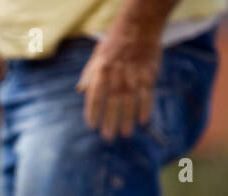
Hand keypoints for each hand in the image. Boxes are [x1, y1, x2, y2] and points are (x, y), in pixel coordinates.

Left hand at [75, 14, 163, 138]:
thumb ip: (88, 75)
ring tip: (124, 134)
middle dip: (110, 121)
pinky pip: (147, 94)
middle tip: (108, 137)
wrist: (139, 26)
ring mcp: (133, 75)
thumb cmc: (114, 43)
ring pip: (130, 101)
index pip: (95, 97)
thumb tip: (79, 91)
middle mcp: (116, 76)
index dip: (93, 113)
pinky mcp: (148, 73)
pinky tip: (143, 121)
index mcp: (101, 72)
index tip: (92, 126)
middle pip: (112, 103)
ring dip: (127, 119)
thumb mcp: (96, 57)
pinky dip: (145, 108)